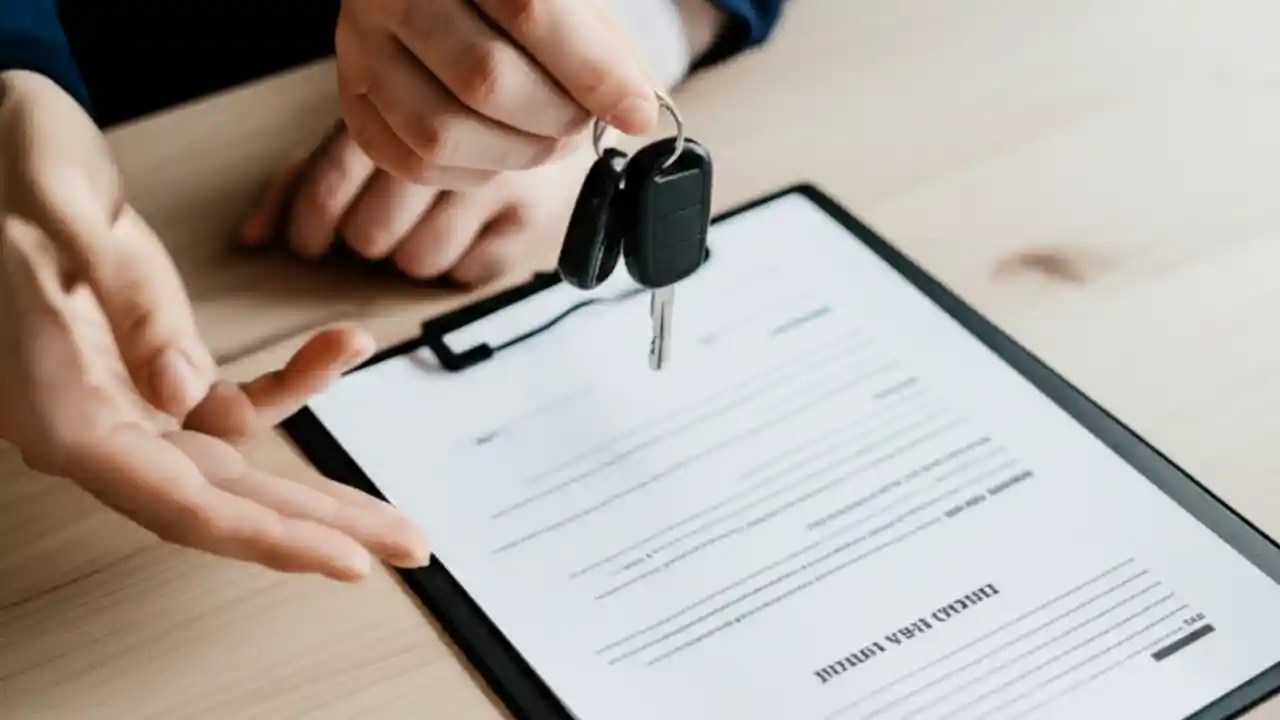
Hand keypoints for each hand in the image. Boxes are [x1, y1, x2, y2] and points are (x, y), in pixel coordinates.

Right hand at [0, 70, 428, 580]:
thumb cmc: (13, 174)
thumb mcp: (67, 223)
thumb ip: (131, 311)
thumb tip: (183, 393)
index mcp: (64, 414)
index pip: (184, 504)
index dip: (272, 538)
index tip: (350, 560)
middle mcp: (94, 427)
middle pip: (224, 503)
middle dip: (321, 531)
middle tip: (407, 547)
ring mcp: (123, 405)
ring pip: (234, 466)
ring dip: (315, 485)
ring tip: (390, 510)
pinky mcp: (147, 371)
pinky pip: (227, 402)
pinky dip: (290, 382)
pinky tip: (337, 351)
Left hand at [240, 120, 592, 285]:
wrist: (558, 103)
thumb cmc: (453, 121)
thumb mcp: (375, 127)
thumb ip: (308, 176)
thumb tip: (252, 237)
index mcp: (401, 103)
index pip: (332, 182)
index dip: (311, 225)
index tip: (311, 242)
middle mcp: (451, 138)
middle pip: (371, 234)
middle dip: (367, 238)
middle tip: (384, 223)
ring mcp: (496, 178)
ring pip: (417, 261)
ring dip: (411, 254)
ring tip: (428, 226)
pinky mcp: (531, 218)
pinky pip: (468, 274)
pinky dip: (459, 264)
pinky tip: (467, 232)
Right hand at [334, 0, 657, 185]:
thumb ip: (600, 44)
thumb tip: (637, 107)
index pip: (530, 9)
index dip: (592, 70)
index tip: (637, 112)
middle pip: (484, 80)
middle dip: (556, 118)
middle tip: (585, 120)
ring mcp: (360, 49)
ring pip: (441, 134)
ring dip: (517, 154)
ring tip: (548, 136)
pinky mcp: (353, 100)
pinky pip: (412, 163)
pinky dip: (473, 173)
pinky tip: (501, 150)